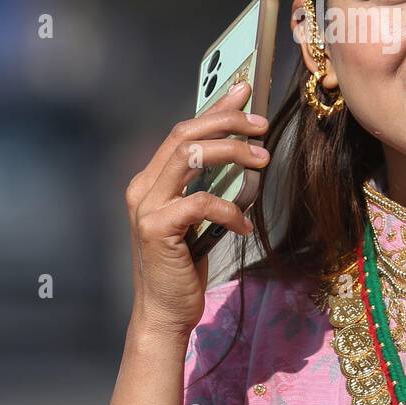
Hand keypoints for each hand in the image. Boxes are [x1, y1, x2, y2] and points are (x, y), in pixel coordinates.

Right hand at [122, 80, 269, 339]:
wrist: (165, 313)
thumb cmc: (184, 266)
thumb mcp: (198, 218)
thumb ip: (207, 187)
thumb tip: (244, 153)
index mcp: (150, 180)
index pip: (183, 130)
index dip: (214, 109)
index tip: (243, 91)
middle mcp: (142, 187)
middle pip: (185, 134)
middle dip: (227, 123)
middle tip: (262, 125)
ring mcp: (146, 207)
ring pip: (191, 157)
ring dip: (233, 153)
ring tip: (263, 160)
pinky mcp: (157, 229)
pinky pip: (201, 202)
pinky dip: (230, 209)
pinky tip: (245, 226)